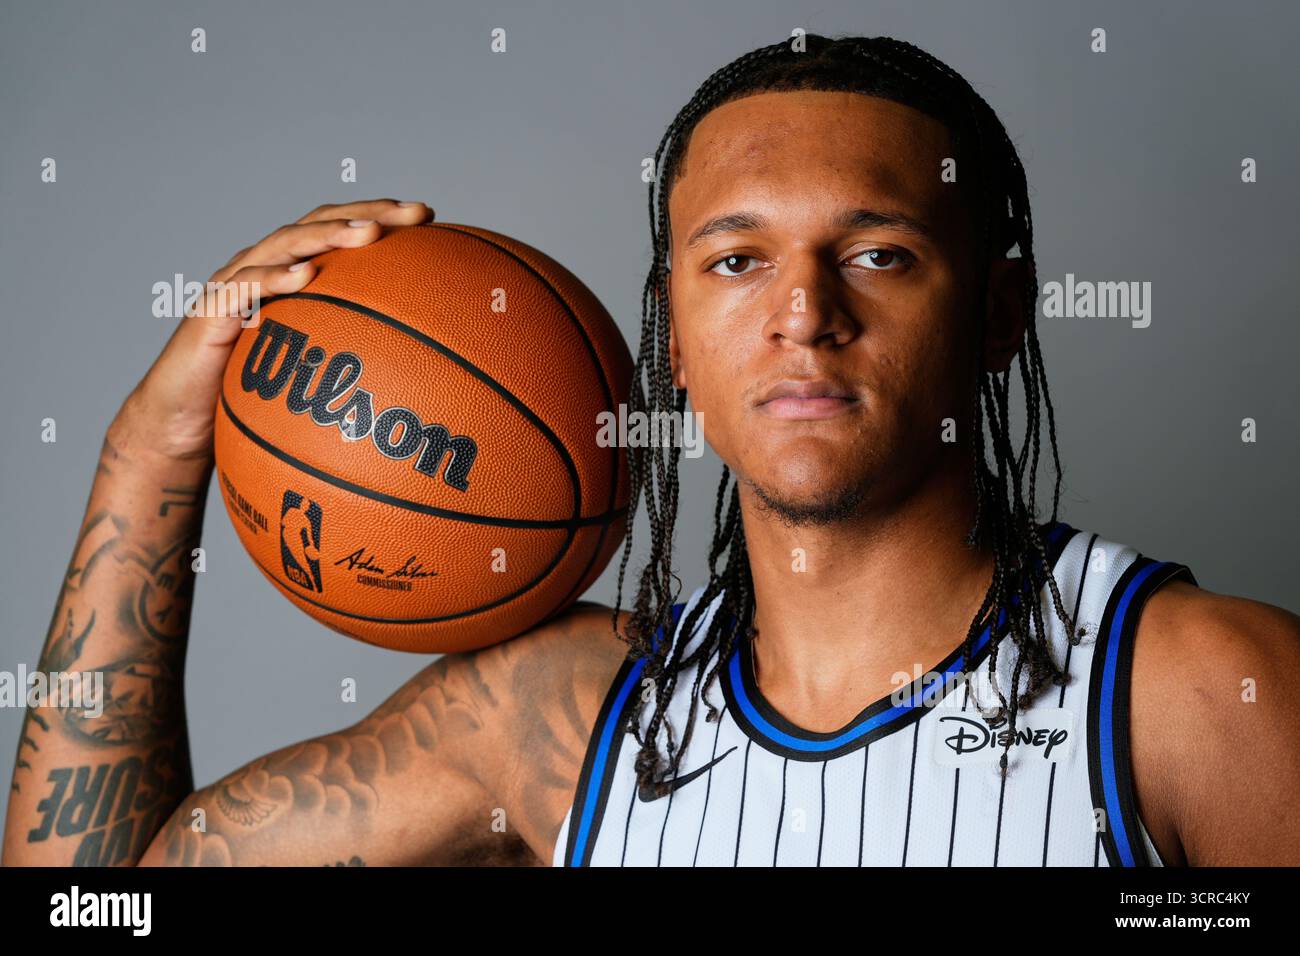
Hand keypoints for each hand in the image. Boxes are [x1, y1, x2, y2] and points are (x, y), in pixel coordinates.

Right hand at [113, 199, 434, 461]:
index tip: (428, 216)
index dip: (379, 216)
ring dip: (327, 236)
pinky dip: (274, 279)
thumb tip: (419, 367)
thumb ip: (350, 354)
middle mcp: (263, 268)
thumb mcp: (310, 370)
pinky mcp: (211, 312)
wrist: (183, 419)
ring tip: (368, 233)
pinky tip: (306, 276)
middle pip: (317, 225)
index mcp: (289, 273)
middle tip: (412, 213)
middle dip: (366, 213)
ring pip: (283, 246)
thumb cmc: (249, 394)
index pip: (337, 231)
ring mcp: (234, 284)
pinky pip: (244, 289)